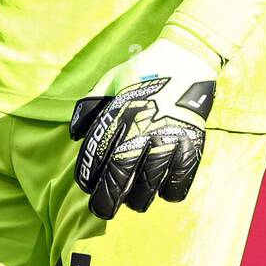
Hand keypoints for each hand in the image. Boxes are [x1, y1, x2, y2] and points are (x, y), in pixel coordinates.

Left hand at [69, 37, 218, 220]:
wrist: (188, 55)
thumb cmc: (146, 67)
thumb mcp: (112, 78)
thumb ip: (91, 105)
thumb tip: (74, 134)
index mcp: (120, 112)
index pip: (97, 154)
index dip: (88, 176)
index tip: (87, 187)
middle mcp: (142, 129)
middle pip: (119, 177)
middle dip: (107, 200)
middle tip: (103, 210)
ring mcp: (169, 138)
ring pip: (148, 186)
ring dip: (138, 198)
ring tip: (134, 199)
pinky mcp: (191, 144)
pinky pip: (178, 181)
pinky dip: (168, 191)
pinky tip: (163, 188)